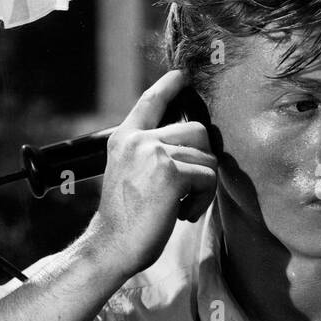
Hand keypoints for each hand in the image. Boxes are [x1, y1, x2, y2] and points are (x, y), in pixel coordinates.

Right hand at [84, 69, 217, 278]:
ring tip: (181, 206)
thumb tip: (191, 143)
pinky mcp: (172, 174)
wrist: (112, 244)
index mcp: (125, 138)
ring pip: (207, 157)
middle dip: (202, 160)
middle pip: (197, 130)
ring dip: (203, 187)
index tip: (182, 75)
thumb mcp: (130, 172)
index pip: (150, 102)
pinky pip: (209, 178)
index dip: (169, 86)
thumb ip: (151, 152)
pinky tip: (183, 213)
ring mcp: (155, 154)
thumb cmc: (124, 217)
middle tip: (188, 189)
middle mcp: (140, 140)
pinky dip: (203, 200)